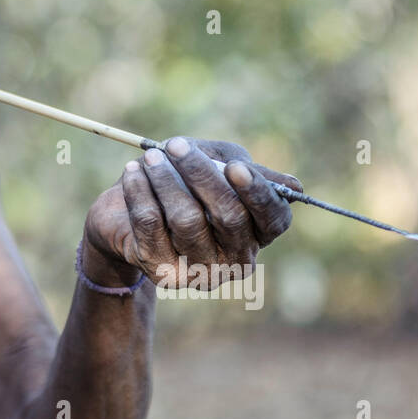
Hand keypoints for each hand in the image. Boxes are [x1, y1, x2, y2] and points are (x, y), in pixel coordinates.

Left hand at [82, 137, 302, 289]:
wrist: (125, 212)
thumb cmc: (182, 181)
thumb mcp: (217, 163)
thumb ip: (246, 168)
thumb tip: (292, 187)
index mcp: (258, 232)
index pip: (274, 218)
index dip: (258, 193)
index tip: (234, 166)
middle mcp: (237, 259)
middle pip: (230, 216)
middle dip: (201, 175)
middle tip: (175, 145)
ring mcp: (201, 271)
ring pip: (187, 220)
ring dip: (166, 181)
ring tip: (150, 157)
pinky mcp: (165, 273)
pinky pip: (151, 226)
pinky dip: (140, 193)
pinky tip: (133, 172)